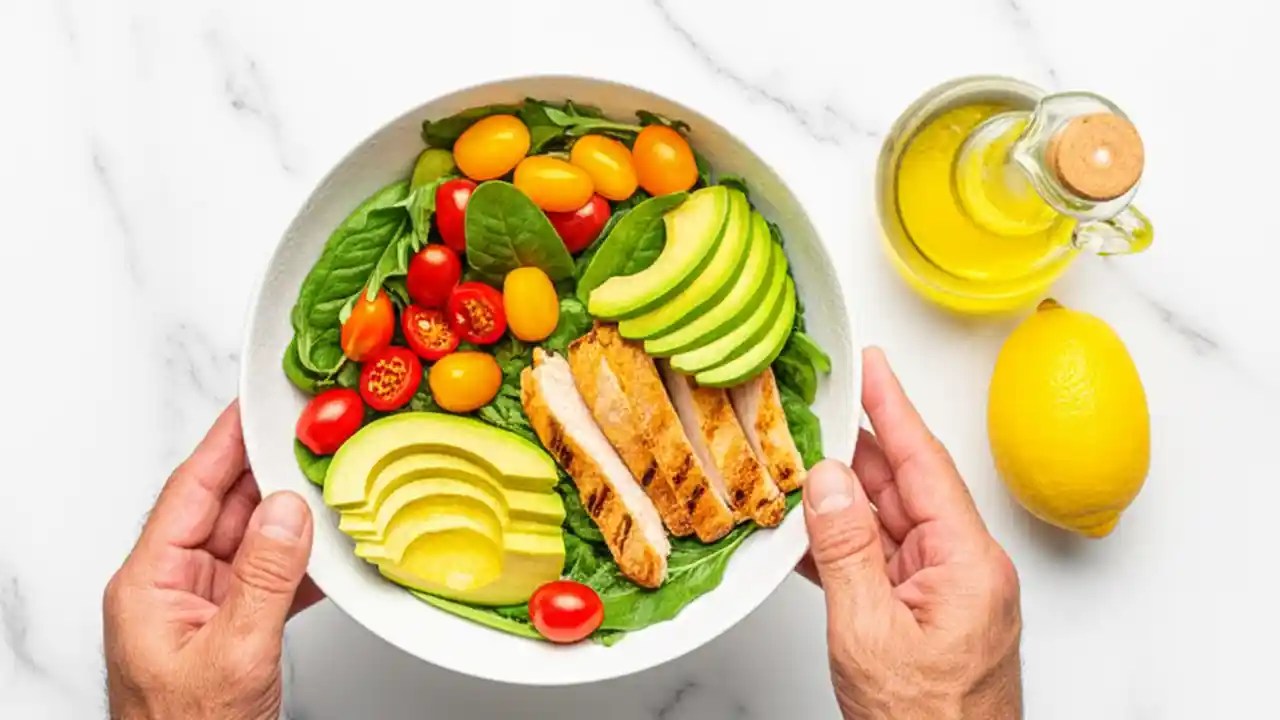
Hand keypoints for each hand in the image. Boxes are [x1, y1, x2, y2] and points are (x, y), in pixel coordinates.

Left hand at [104, 402, 323, 719]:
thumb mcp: (233, 654)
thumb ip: (263, 578)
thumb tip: (288, 512)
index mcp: (149, 585)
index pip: (190, 491)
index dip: (226, 443)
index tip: (256, 406)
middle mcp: (172, 590)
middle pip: (224, 509)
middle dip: (269, 473)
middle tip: (311, 437)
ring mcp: (203, 609)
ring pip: (253, 542)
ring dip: (293, 520)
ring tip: (332, 486)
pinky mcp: (233, 630)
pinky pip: (270, 578)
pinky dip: (304, 564)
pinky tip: (330, 551)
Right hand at [799, 348, 1021, 719]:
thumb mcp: (869, 633)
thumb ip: (846, 551)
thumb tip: (827, 483)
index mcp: (968, 563)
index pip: (923, 464)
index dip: (893, 409)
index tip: (871, 365)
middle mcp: (965, 570)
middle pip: (903, 489)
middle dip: (855, 451)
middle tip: (813, 409)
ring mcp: (945, 593)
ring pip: (887, 525)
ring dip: (841, 501)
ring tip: (796, 465)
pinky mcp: (925, 616)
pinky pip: (880, 563)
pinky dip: (843, 546)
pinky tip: (808, 534)